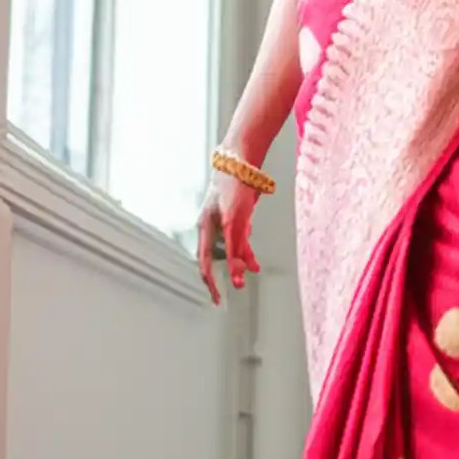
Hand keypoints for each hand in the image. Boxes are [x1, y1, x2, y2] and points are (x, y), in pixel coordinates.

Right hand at [196, 172, 261, 304]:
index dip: (211, 282)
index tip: (218, 296)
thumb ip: (236, 245)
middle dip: (225, 274)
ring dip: (242, 259)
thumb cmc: (233, 186)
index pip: (205, 262)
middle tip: (231, 290)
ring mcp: (222, 221)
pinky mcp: (234, 215)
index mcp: (205, 228)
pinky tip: (253, 257)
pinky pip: (238, 237)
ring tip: (253, 269)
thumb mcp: (235, 220)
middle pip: (217, 257)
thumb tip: (238, 269)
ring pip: (231, 247)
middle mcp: (211, 226)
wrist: (241, 162)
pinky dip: (246, 248)